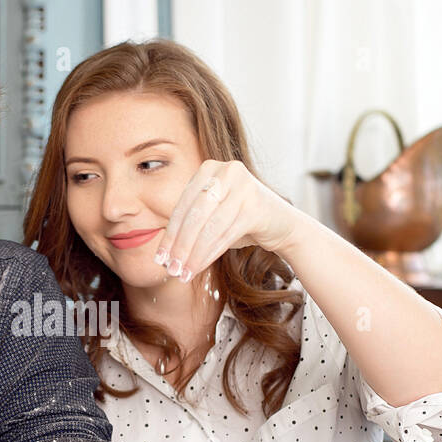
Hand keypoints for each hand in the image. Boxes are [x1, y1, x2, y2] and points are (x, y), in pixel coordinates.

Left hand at [151, 160, 299, 282]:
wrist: (282, 224)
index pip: (183, 205)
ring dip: (194, 254)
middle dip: (180, 246)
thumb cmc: (240, 220)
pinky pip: (226, 234)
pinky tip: (199, 267)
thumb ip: (189, 226)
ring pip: (209, 226)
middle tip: (171, 269)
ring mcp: (243, 186)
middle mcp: (226, 171)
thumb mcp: (211, 216)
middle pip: (194, 215)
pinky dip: (210, 254)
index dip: (170, 234)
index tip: (159, 258)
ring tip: (183, 273)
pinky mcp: (256, 205)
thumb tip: (163, 255)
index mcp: (209, 168)